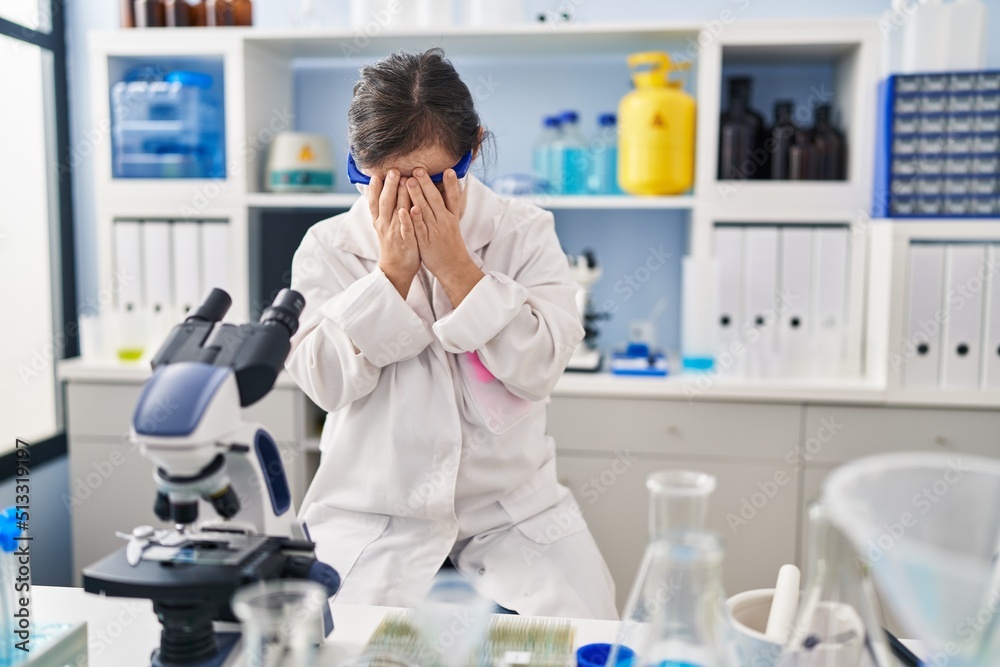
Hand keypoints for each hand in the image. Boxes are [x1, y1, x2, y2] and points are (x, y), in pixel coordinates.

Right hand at [369, 169, 418, 297]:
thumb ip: (383, 208)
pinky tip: (408, 209)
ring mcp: (395, 233)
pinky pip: (406, 229)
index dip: (375, 188)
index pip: (374, 201)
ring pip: (396, 212)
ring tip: (403, 180)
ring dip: (399, 196)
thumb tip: (380, 189)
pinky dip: (406, 220)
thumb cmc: (394, 243)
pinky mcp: (406, 242)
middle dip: (389, 186)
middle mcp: (385, 225)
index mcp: (379, 220)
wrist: (396, 269)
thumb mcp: (383, 225)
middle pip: (385, 202)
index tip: (377, 174)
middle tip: (393, 170)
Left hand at [402, 168, 483, 305]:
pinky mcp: (426, 242)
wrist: (453, 267)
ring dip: (418, 195)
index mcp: (451, 217)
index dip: (452, 184)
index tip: (449, 170)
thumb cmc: (450, 244)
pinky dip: (415, 219)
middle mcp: (444, 222)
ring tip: (410, 181)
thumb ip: (447, 208)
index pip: (453, 198)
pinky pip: (420, 228)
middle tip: (418, 169)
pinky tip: (411, 208)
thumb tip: (444, 191)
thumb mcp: (452, 224)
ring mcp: (435, 231)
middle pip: (436, 200)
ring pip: (425, 210)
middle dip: (427, 184)